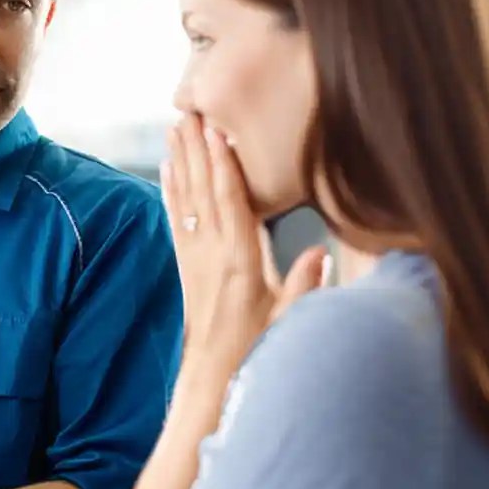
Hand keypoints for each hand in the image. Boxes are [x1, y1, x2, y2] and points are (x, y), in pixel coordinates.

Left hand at [161, 115, 329, 369]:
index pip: (231, 202)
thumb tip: (322, 252)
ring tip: (174, 125)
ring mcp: (196, 259)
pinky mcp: (187, 266)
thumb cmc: (257, 351)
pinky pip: (177, 219)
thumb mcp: (290, 322)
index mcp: (241, 263)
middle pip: (203, 191)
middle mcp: (213, 255)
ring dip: (181, 160)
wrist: (212, 379)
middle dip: (196, 148)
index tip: (216, 129)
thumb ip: (305, 287)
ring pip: (186, 199)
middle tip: (188, 108)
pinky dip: (172, 190)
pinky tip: (167, 168)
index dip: (223, 165)